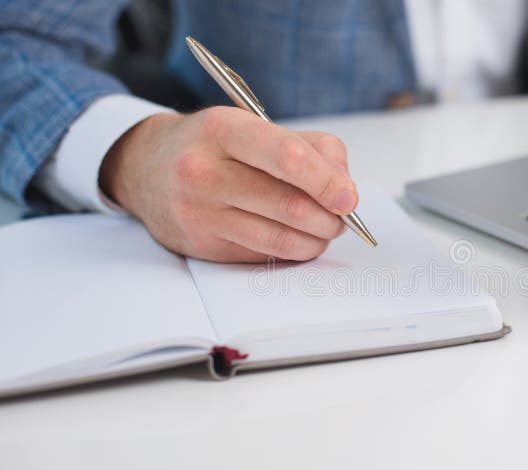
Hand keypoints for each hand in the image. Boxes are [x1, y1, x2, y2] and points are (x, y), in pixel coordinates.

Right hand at [100, 106, 356, 262]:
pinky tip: (296, 237)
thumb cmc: (213, 146)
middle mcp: (203, 172)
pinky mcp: (203, 245)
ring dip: (317, 239)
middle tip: (343, 216)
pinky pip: (265, 254)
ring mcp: (200, 213)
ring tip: (325, 229)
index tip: (349, 197)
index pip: (287, 157)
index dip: (327, 181)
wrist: (147, 169)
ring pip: (281, 238)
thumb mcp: (256, 126)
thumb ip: (311, 148)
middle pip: (290, 205)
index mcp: (222, 130)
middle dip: (330, 217)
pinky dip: (293, 249)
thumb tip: (345, 187)